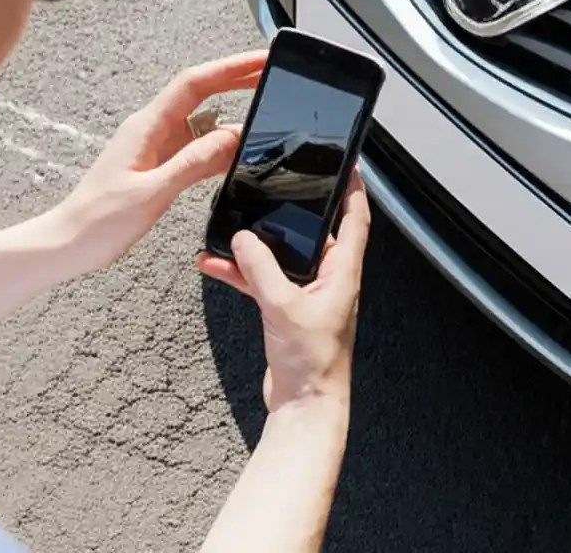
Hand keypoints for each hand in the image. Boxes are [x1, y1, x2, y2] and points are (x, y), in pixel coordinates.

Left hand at [49, 51, 266, 274]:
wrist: (70, 242)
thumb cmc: (100, 220)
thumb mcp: (152, 192)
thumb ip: (194, 162)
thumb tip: (231, 137)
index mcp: (147, 127)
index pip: (194, 84)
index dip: (230, 68)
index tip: (259, 60)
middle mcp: (152, 130)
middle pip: (200, 94)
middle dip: (236, 80)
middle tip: (271, 75)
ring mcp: (155, 147)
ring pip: (201, 122)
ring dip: (232, 116)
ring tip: (264, 114)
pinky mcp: (158, 166)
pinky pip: (195, 148)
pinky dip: (219, 146)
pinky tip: (238, 154)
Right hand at [198, 172, 371, 411]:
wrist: (304, 406)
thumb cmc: (312, 362)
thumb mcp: (283, 306)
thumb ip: (261, 269)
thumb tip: (244, 238)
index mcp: (343, 274)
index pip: (355, 221)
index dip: (354, 191)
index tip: (348, 165)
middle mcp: (329, 281)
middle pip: (314, 234)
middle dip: (293, 212)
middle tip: (277, 185)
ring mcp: (308, 296)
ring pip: (281, 257)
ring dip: (256, 246)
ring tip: (230, 228)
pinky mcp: (287, 311)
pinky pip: (264, 281)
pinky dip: (242, 273)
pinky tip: (215, 264)